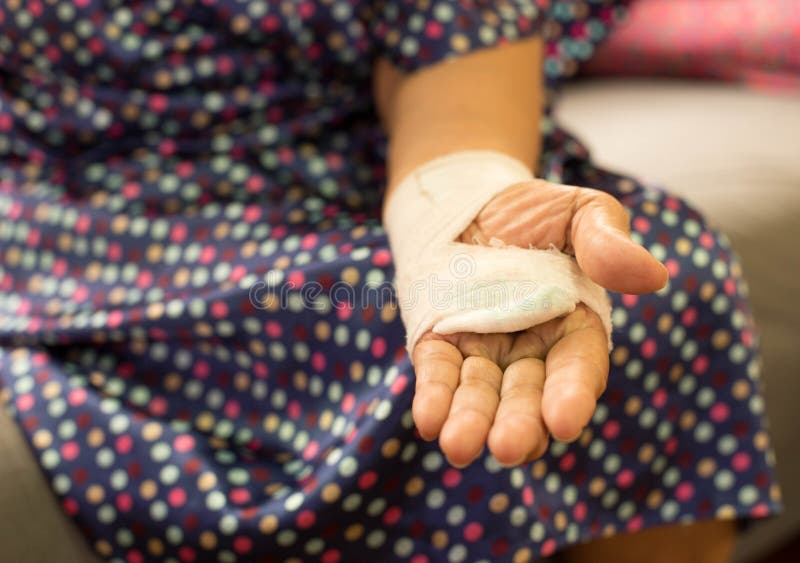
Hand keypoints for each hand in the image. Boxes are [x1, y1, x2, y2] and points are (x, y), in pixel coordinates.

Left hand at [411, 181, 667, 466]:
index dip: (572, 395)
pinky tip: (428, 420)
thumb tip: (653, 276)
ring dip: (470, 420)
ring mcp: (483, 349)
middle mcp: (530, 350)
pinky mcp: (440, 342)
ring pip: (480, 393)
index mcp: (575, 327)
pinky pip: (438, 371)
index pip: (577, 369)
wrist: (473, 199)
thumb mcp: (579, 212)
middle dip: (518, 422)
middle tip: (508, 447)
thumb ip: (606, 242)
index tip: (564, 420)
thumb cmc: (536, 210)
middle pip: (526, 395)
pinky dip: (434, 395)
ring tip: (458, 446)